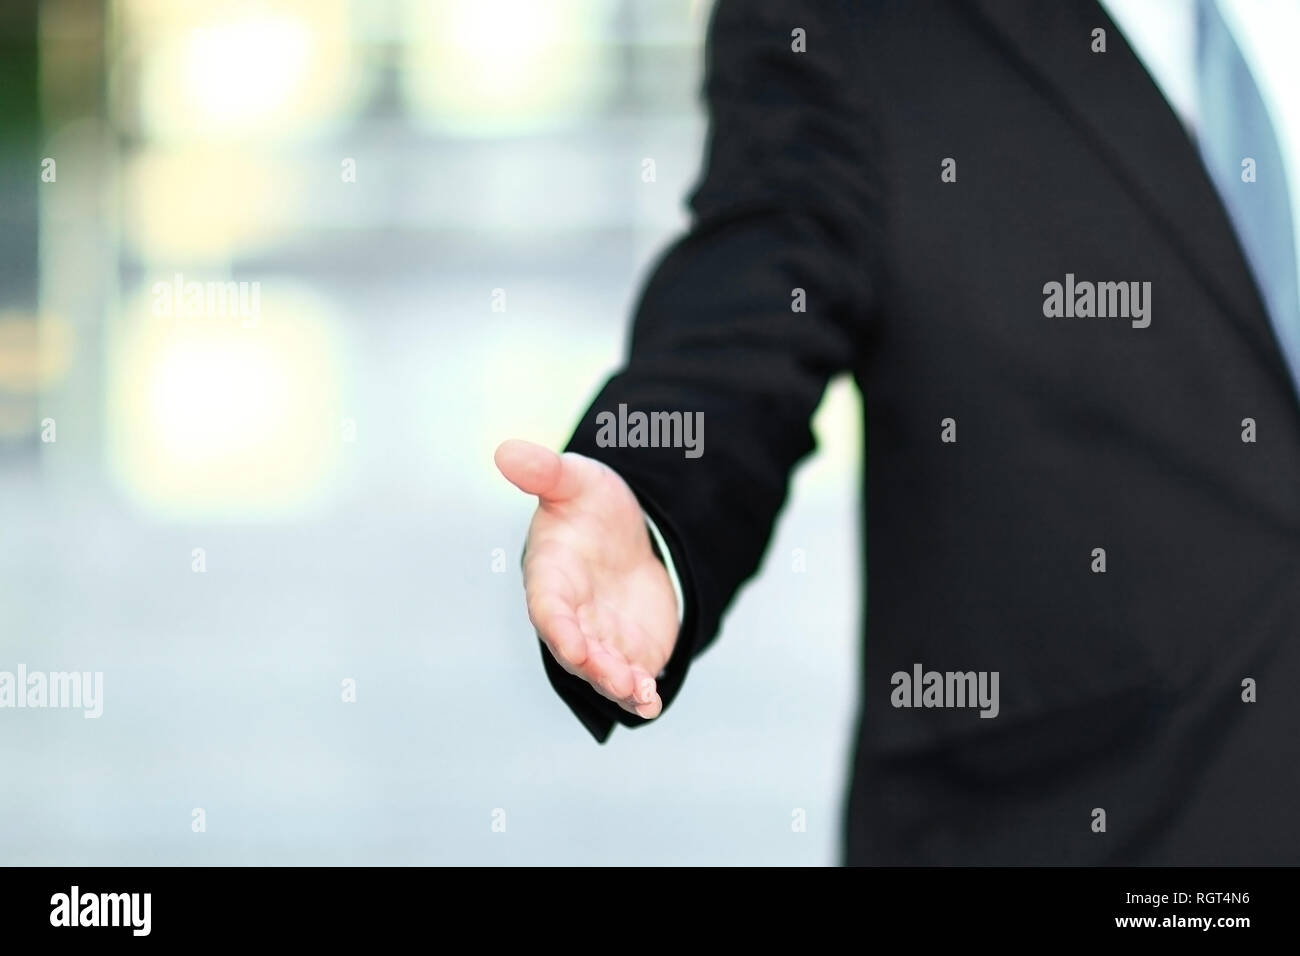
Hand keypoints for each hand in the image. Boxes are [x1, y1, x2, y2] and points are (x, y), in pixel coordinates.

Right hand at [495, 439, 679, 718]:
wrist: (626, 535)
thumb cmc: (589, 508)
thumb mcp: (575, 481)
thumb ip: (546, 472)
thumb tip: (506, 451)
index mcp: (552, 578)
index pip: (548, 610)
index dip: (560, 629)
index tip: (573, 645)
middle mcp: (572, 617)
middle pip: (577, 651)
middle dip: (596, 666)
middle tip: (619, 677)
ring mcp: (600, 638)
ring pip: (604, 672)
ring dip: (619, 685)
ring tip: (640, 692)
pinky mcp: (629, 651)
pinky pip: (631, 679)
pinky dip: (640, 694)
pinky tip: (652, 700)